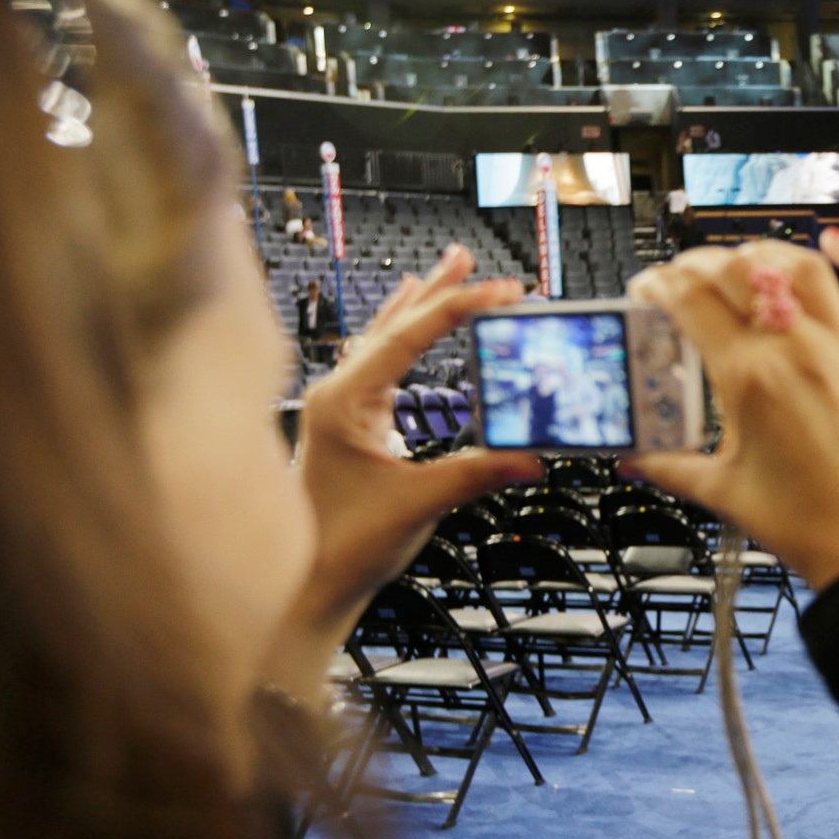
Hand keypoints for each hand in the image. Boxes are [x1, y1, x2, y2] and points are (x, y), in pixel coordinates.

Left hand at [288, 246, 540, 638]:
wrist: (305, 581)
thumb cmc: (346, 546)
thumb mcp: (419, 505)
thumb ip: (476, 476)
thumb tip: (532, 458)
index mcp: (345, 402)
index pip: (409, 338)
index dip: (460, 308)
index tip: (504, 290)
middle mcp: (337, 394)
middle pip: (393, 325)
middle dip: (438, 290)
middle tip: (471, 257)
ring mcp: (340, 405)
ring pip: (384, 339)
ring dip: (421, 306)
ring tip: (448, 269)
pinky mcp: (348, 421)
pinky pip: (379, 361)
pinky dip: (401, 332)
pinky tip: (406, 314)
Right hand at [625, 229, 838, 590]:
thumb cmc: (812, 528)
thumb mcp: (725, 493)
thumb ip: (671, 466)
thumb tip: (635, 456)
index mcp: (751, 379)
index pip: (691, 300)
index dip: (659, 285)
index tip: (648, 290)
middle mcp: (799, 350)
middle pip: (737, 272)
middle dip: (697, 265)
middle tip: (680, 279)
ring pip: (801, 267)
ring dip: (763, 253)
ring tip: (738, 259)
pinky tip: (838, 243)